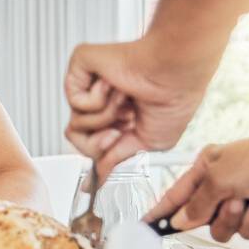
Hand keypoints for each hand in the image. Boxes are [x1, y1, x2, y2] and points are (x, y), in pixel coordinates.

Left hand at [64, 37, 215, 178]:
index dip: (102, 149)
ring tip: (125, 100)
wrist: (174, 75)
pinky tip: (115, 87)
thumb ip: (115, 159)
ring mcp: (90, 83)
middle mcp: (101, 100)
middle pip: (78, 137)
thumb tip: (95, 181)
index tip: (118, 138)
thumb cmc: (172, 102)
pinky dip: (98, 101)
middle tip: (121, 124)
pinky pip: (74, 101)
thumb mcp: (146, 144)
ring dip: (105, 118)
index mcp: (117, 116)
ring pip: (75, 123)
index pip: (91, 143)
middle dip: (100, 140)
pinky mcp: (81, 66)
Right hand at [143, 124, 248, 241]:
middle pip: (208, 224)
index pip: (175, 197)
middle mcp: (225, 186)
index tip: (147, 229)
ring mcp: (247, 201)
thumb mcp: (221, 178)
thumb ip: (197, 204)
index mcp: (207, 170)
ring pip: (236, 232)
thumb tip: (181, 220)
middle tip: (237, 199)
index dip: (161, 214)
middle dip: (226, 216)